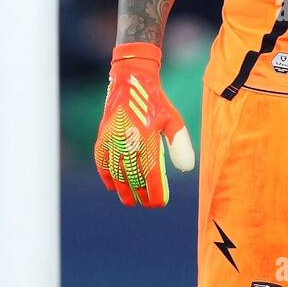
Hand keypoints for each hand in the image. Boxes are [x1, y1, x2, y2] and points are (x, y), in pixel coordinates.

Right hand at [94, 42, 194, 206]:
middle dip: (140, 195)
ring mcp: (112, 140)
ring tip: (131, 201)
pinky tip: (113, 187)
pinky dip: (107, 176)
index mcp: (147, 138)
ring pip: (116, 174)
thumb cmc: (156, 103)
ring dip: (123, 190)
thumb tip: (185, 169)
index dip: (155, 192)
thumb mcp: (173, 120)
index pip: (150, 174)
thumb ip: (180, 144)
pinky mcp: (102, 138)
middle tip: (147, 204)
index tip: (160, 203)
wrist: (131, 82)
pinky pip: (102, 163)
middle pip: (133, 178)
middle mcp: (127, 141)